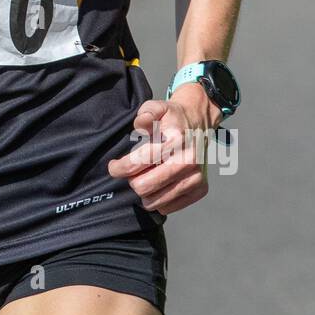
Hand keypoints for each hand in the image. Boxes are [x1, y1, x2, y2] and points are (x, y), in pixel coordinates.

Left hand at [107, 93, 210, 215]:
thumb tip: (140, 125)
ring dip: (144, 193)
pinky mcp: (200, 189)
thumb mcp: (157, 107)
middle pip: (144, 187)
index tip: (114, 167)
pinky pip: (169, 207)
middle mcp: (188, 161)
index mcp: (175, 141)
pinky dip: (158, 200)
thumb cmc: (171, 117)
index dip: (119, 168)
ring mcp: (195, 177)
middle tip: (132, 173)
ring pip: (155, 201)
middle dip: (131, 181)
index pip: (137, 163)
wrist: (198, 122)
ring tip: (144, 178)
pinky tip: (157, 186)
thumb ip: (146, 113)